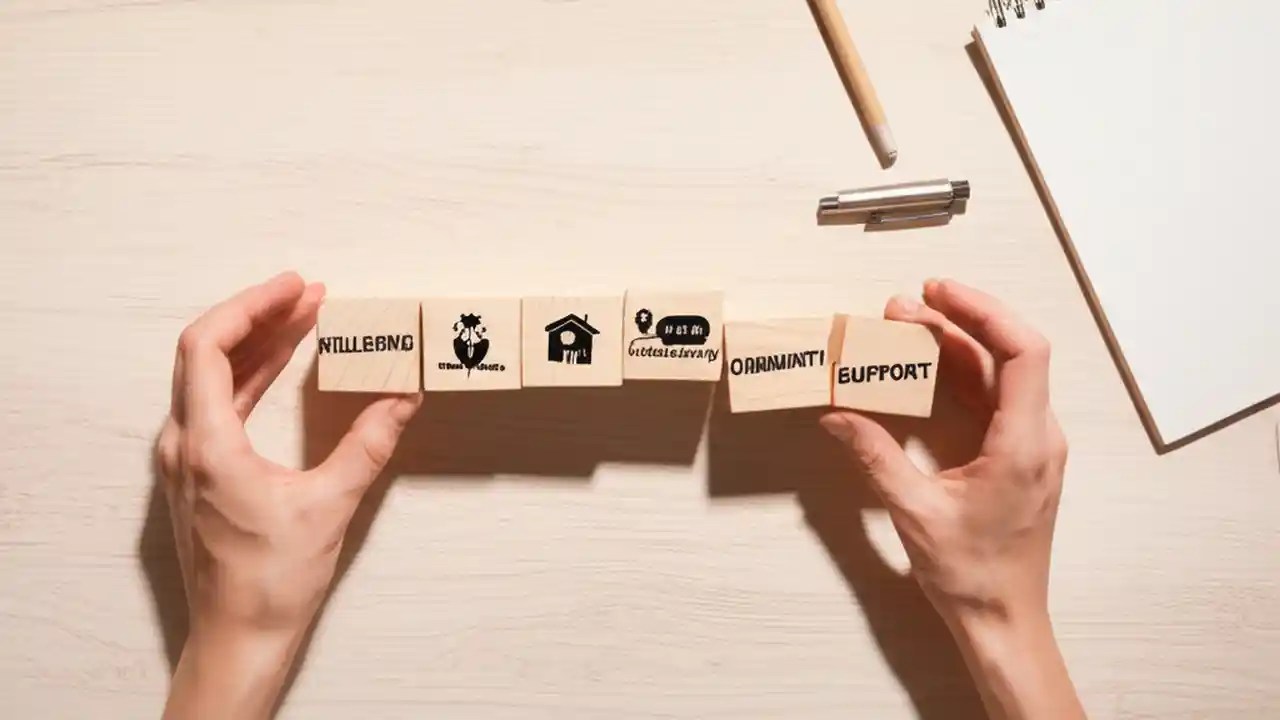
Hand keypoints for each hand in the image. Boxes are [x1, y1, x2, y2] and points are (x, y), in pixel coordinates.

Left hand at [155, 271, 421, 718]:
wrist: (239, 637)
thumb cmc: (270, 582)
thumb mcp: (331, 505)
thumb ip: (369, 443)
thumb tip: (403, 398)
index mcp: (205, 443)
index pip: (207, 346)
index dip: (250, 306)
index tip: (294, 288)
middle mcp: (183, 444)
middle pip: (206, 353)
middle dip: (259, 317)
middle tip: (307, 295)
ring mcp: (186, 459)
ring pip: (210, 378)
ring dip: (255, 344)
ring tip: (302, 318)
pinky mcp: (199, 473)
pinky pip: (217, 404)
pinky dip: (249, 376)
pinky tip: (277, 365)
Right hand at [821, 279, 1082, 719]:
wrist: (1004, 619)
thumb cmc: (973, 575)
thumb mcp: (914, 512)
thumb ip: (874, 456)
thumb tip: (838, 414)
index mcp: (1023, 444)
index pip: (1022, 351)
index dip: (983, 311)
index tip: (938, 292)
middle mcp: (1037, 437)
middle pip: (1007, 355)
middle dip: (955, 322)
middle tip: (902, 309)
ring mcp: (1031, 446)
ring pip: (999, 375)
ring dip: (954, 347)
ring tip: (904, 328)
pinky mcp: (1017, 456)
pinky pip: (993, 400)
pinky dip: (959, 377)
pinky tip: (924, 368)